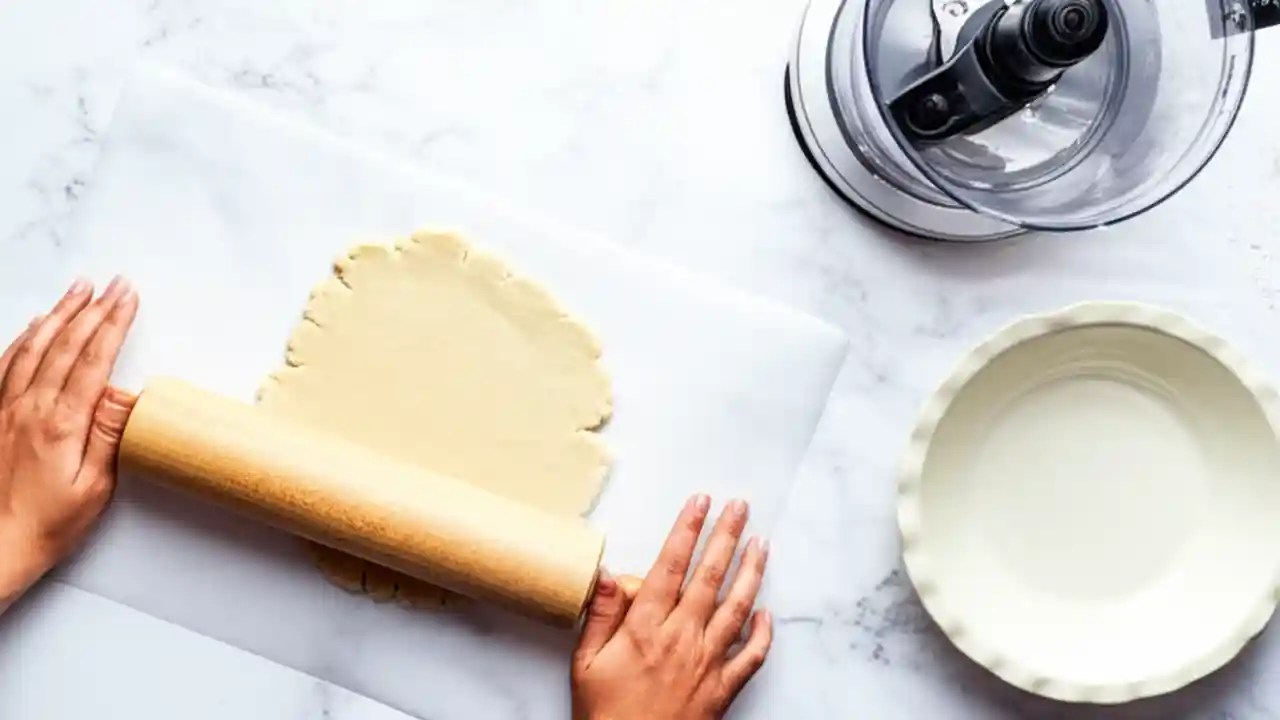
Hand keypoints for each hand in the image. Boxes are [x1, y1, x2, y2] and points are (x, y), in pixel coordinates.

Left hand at [0, 277, 139, 611]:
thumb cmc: (45, 527)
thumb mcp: (93, 488)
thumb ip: (107, 435)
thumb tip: (124, 393)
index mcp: (61, 423)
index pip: (94, 359)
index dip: (114, 323)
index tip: (129, 297)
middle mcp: (29, 408)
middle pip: (65, 344)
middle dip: (93, 309)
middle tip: (114, 284)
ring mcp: (4, 409)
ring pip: (33, 347)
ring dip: (59, 314)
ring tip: (78, 290)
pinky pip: (3, 365)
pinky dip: (22, 339)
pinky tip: (33, 327)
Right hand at [571, 495, 772, 719]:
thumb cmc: (604, 715)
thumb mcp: (585, 664)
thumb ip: (599, 616)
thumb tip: (606, 572)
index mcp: (646, 629)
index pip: (670, 566)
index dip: (687, 530)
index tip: (701, 502)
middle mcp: (682, 639)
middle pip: (709, 577)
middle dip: (726, 537)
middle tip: (740, 507)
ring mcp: (707, 663)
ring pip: (736, 608)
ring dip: (751, 572)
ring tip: (761, 543)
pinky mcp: (723, 688)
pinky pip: (751, 655)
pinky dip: (763, 632)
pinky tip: (767, 611)